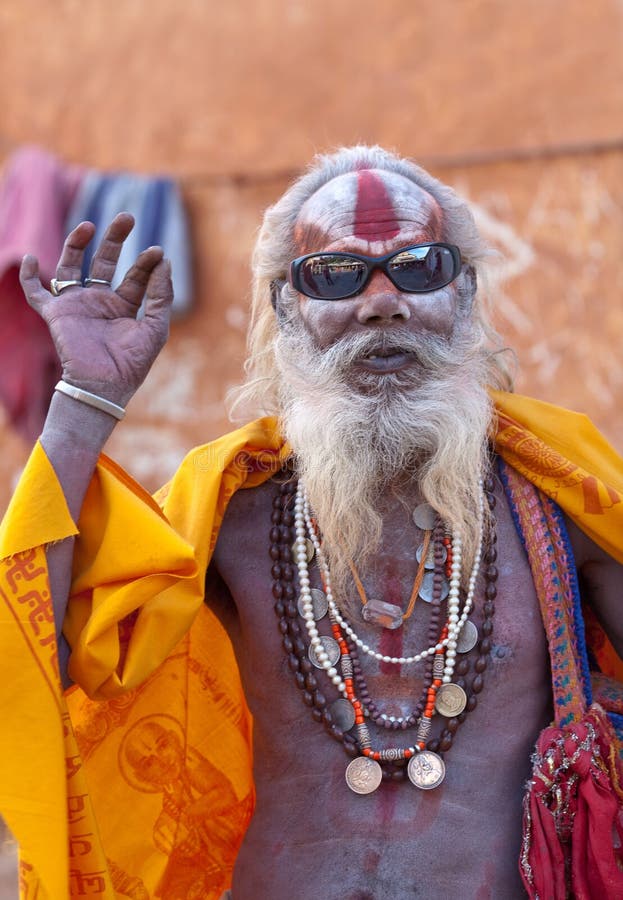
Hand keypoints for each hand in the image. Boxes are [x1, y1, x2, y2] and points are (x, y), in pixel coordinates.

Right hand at [19, 213, 172, 406]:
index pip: (136, 276)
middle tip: (126, 217)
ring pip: (73, 266)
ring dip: (77, 243)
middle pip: (105, 262)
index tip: (157, 252)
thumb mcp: (156, 327)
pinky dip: (28, 276)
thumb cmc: (132, 363)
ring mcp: (77, 305)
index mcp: (124, 307)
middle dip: (115, 239)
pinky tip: (31, 258)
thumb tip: (164, 261)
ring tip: (90, 225)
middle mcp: (100, 302)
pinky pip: (36, 293)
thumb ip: (161, 295)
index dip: (146, 262)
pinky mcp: (56, 314)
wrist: (104, 386)